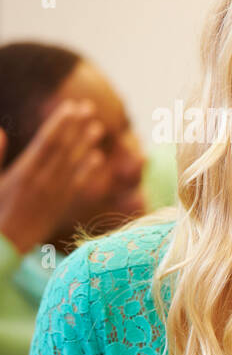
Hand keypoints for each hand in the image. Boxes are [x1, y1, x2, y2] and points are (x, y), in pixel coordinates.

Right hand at [0, 100, 108, 253]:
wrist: (3, 248)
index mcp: (24, 173)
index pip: (47, 142)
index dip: (61, 123)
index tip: (72, 106)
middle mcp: (43, 182)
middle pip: (64, 149)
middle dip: (76, 127)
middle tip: (89, 107)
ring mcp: (53, 195)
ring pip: (74, 165)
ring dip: (86, 144)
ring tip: (97, 128)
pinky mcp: (58, 207)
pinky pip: (76, 186)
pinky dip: (88, 171)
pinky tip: (97, 159)